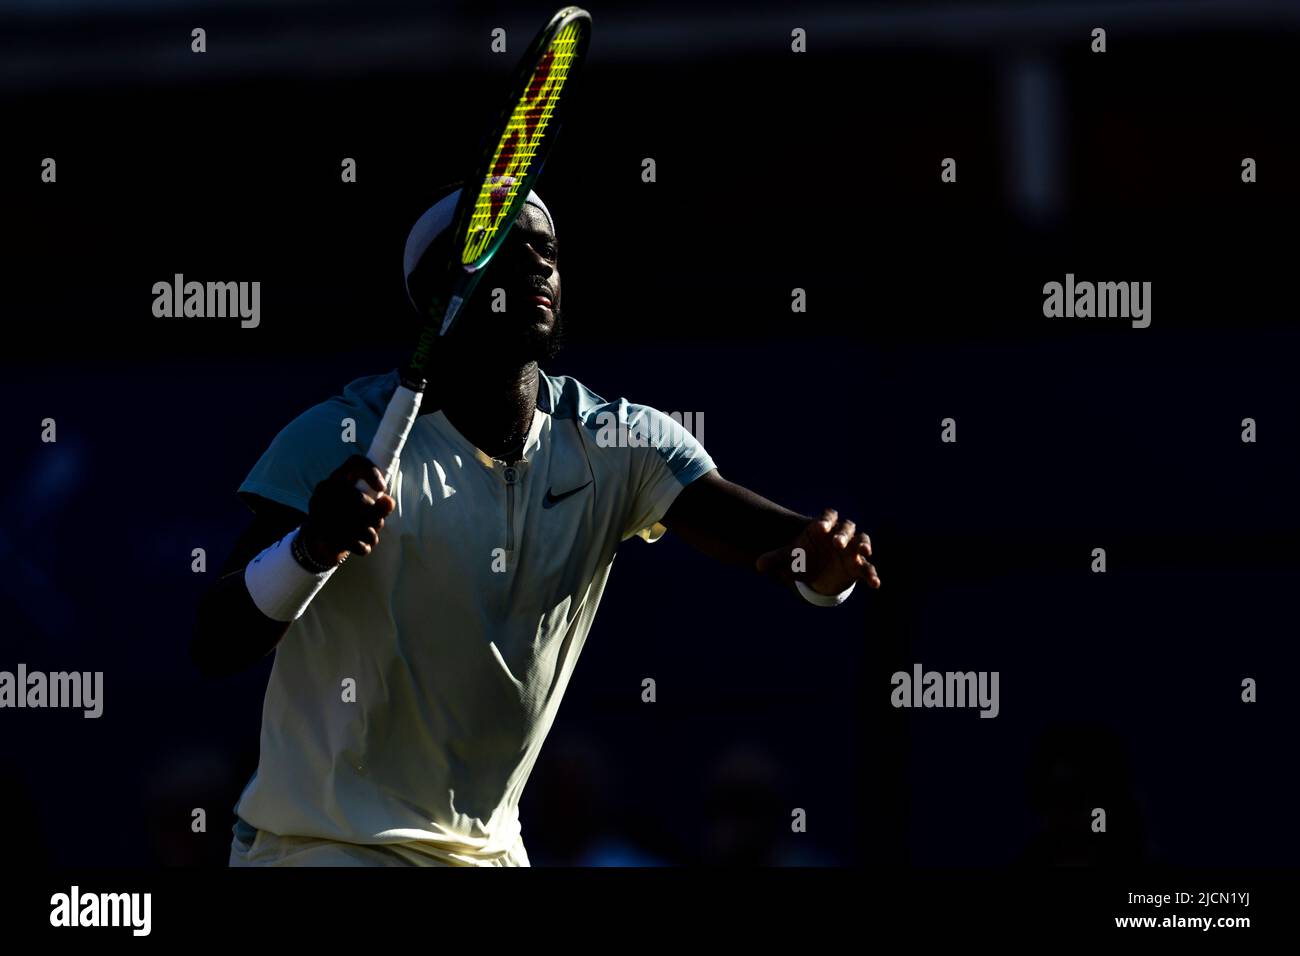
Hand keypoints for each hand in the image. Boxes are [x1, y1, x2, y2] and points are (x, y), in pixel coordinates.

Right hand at [299, 455, 395, 566]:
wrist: (321, 541)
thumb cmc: (349, 518)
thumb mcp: (367, 509)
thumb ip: (380, 505)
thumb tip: (388, 502)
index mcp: (337, 478)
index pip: (355, 462)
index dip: (372, 472)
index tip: (382, 488)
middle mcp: (325, 490)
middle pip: (360, 500)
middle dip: (375, 516)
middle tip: (377, 523)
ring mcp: (319, 510)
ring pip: (357, 523)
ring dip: (370, 534)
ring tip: (370, 536)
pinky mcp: (320, 532)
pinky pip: (350, 541)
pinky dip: (361, 546)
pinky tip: (361, 546)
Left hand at [755, 509, 879, 594]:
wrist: (817, 572)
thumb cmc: (804, 557)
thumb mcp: (790, 558)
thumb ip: (775, 559)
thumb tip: (758, 565)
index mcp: (823, 527)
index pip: (828, 517)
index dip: (825, 520)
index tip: (819, 528)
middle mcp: (841, 535)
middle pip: (847, 528)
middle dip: (843, 535)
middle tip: (836, 543)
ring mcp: (853, 549)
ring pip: (863, 541)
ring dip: (864, 545)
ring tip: (865, 552)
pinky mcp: (859, 565)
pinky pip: (868, 567)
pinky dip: (872, 574)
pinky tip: (875, 583)